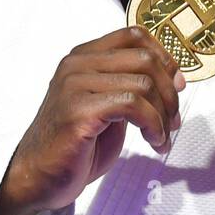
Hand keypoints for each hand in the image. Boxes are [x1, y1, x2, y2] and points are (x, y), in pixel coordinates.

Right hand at [3, 25, 185, 212]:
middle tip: (174, 121)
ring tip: (161, 137)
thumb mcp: (107, 107)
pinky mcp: (78, 111)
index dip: (164, 57)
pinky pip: (132, 105)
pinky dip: (153, 125)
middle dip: (169, 92)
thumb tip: (174, 78)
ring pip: (143, 83)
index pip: (134, 36)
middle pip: (145, 59)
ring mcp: (75, 85)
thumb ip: (130, 87)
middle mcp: (77, 65)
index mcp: (83, 57)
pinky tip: (153, 142)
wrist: (37, 178)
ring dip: (163, 115)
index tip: (177, 85)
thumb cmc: (74, 146)